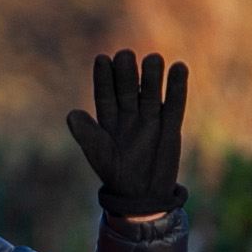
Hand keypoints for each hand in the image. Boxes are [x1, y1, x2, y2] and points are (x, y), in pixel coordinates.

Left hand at [64, 49, 188, 218]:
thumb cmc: (116, 173)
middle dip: (127, 73)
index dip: (104, 78)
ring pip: (151, 93)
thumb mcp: (99, 155)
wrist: (142, 195)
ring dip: (152, 77)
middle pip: (128, 89)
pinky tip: (180, 68)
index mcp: (109, 119)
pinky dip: (177, 88)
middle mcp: (129, 114)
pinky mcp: (170, 126)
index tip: (102, 59)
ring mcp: (150, 118)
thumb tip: (72, 114)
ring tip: (153, 59)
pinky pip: (174, 105)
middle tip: (126, 55)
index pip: (106, 94)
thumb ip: (87, 135)